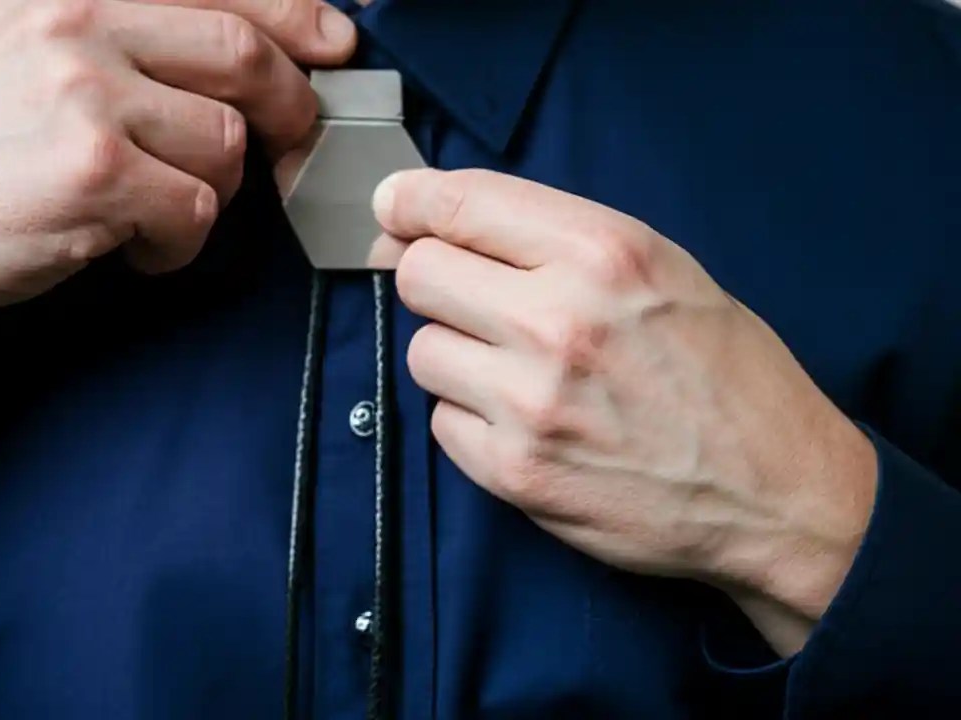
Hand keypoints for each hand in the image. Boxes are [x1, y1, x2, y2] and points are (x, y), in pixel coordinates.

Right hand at [0, 0, 355, 304]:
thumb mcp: (32, 45)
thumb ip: (128, 31)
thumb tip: (246, 45)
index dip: (296, 10)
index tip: (337, 38)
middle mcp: (78, 18)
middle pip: (243, 53)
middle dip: (288, 105)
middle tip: (288, 140)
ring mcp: (85, 92)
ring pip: (225, 145)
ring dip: (212, 193)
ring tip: (159, 208)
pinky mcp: (92, 170)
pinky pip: (195, 210)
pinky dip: (176, 244)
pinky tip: (131, 244)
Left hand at [373, 168, 878, 654]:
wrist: (777, 492)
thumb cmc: (724, 374)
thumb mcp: (663, 270)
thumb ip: (556, 241)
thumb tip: (441, 226)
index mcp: (603, 253)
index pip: (460, 203)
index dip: (412, 201)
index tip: (395, 207)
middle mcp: (558, 320)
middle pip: (419, 274)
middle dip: (434, 281)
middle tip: (471, 301)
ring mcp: (530, 400)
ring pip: (424, 351)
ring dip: (456, 356)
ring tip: (519, 372)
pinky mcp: (513, 469)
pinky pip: (442, 422)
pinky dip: (472, 420)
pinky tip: (526, 423)